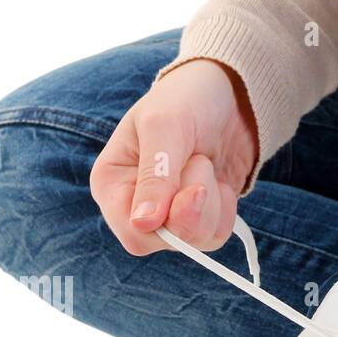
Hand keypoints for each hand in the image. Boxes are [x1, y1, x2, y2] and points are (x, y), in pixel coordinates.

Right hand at [90, 59, 257, 254]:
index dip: (167, 221)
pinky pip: (217, 235)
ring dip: (213, 202)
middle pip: (168, 240)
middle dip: (195, 205)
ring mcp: (168, 216)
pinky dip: (226, 208)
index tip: (193, 190)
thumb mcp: (165, 126)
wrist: (226, 96)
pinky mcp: (199, 219)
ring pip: (197, 241)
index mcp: (112, 184)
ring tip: (203, 164)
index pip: (133, 233)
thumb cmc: (185, 100)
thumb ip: (155, 175)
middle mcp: (135, 207)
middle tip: (200, 162)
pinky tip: (218, 181)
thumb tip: (143, 223)